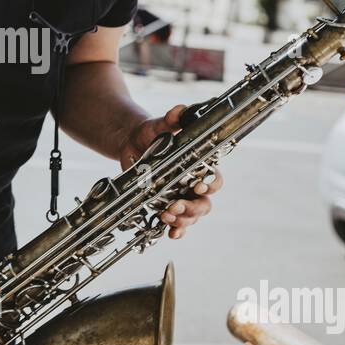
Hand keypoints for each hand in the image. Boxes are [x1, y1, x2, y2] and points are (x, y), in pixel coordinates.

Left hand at [118, 103, 224, 239]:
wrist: (131, 144)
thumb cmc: (149, 133)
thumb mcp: (157, 125)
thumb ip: (170, 120)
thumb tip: (179, 110)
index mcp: (197, 165)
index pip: (214, 179)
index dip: (210, 185)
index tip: (197, 186)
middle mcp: (192, 183)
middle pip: (205, 203)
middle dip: (192, 208)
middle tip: (174, 206)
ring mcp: (180, 196)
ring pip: (192, 216)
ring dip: (182, 220)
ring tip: (166, 216)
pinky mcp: (167, 205)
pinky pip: (178, 223)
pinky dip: (177, 231)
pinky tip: (170, 233)